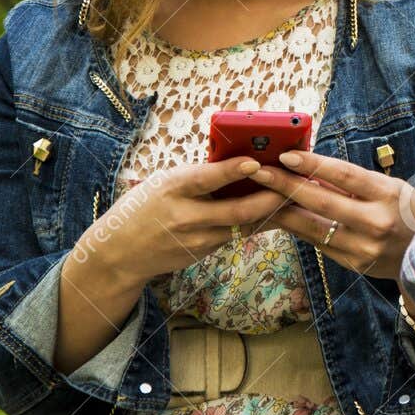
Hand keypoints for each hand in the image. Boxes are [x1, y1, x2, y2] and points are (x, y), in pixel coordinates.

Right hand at [68, 158, 289, 288]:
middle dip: (270, 198)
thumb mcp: (162, 182)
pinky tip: (276, 213)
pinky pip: (237, 235)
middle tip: (293, 184)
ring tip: (295, 196)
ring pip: (244, 226)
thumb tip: (240, 161)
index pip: (206, 179)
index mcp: (171, 189)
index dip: (232, 170)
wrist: (119, 253)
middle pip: (237, 210)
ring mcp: (197, 239)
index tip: (255, 162)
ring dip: (271, 212)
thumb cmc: (143, 206)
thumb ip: (198, 175)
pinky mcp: (204, 253)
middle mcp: (185, 217)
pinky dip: (258, 222)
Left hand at [247, 150, 414, 280]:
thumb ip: (354, 183)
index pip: (344, 176)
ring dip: (283, 209)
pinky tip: (280, 216)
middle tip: (259, 171)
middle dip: (285, 185)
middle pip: (322, 201)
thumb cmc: (410, 213)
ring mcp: (363, 248)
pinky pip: (318, 243)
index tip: (285, 155)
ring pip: (313, 226)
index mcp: (388, 195)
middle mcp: (375, 223)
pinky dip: (298, 228)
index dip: (313, 164)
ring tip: (259, 194)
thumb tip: (311, 170)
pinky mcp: (354, 264)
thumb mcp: (391, 188)